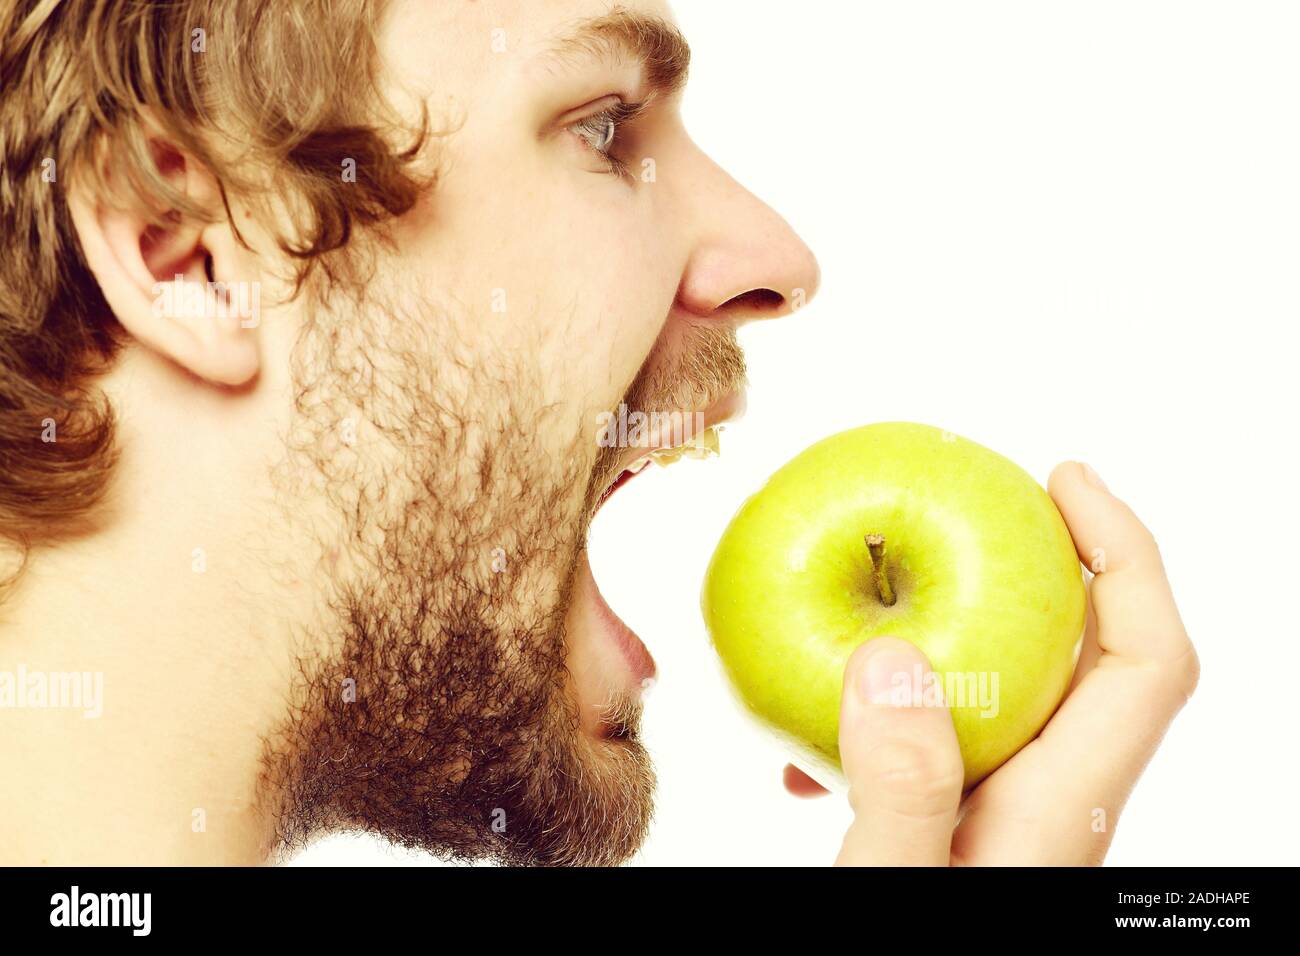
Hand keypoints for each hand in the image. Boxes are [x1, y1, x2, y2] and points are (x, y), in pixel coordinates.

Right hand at [786, 461, 1199, 865]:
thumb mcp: (894, 889)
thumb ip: (902, 789)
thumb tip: (889, 661)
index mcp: (1062, 810)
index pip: (1145, 658)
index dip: (1123, 552)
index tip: (1064, 479)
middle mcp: (1053, 805)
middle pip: (1094, 654)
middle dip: (1053, 560)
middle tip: (989, 492)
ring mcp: (1008, 818)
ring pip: (1017, 686)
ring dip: (964, 619)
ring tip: (884, 580)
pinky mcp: (962, 831)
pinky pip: (951, 731)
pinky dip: (897, 700)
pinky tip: (813, 720)